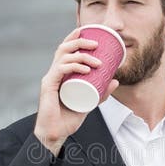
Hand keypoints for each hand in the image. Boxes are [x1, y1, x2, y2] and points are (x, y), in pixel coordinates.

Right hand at [34, 27, 119, 154]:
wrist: (55, 134)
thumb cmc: (68, 118)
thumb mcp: (89, 103)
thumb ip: (101, 93)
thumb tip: (116, 81)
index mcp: (60, 73)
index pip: (65, 49)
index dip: (75, 37)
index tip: (89, 31)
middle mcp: (54, 72)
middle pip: (64, 48)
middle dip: (80, 41)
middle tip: (97, 44)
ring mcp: (50, 78)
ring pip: (64, 57)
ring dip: (82, 56)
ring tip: (98, 63)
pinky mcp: (48, 87)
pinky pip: (60, 70)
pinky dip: (74, 67)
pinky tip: (86, 70)